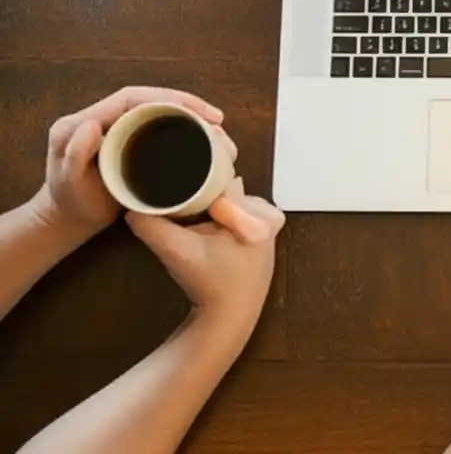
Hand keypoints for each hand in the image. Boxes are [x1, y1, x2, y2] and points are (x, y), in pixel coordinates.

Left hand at [39, 86, 226, 233]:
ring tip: (217, 128)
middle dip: (186, 103)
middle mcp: (100, 117)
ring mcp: (114, 127)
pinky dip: (183, 127)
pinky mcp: (127, 139)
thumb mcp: (67, 182)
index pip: (131, 97)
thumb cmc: (70, 203)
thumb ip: (74, 154)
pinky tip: (204, 136)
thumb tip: (92, 123)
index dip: (167, 98)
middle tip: (217, 119)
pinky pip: (157, 125)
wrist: (68, 217)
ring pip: (156, 109)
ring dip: (188, 113)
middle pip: (149, 98)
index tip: (200, 112)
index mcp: (83, 121)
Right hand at [125, 178, 283, 327]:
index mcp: (258, 220)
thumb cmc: (206, 284)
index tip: (181, 197)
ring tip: (197, 218)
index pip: (221, 183)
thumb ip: (152, 225)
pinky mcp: (266, 229)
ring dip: (214, 204)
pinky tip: (210, 222)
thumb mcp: (175, 252)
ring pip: (233, 196)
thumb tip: (132, 205)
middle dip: (206, 195)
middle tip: (187, 209)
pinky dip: (225, 211)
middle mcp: (270, 216)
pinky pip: (241, 207)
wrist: (228, 315)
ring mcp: (271, 222)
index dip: (196, 187)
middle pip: (229, 188)